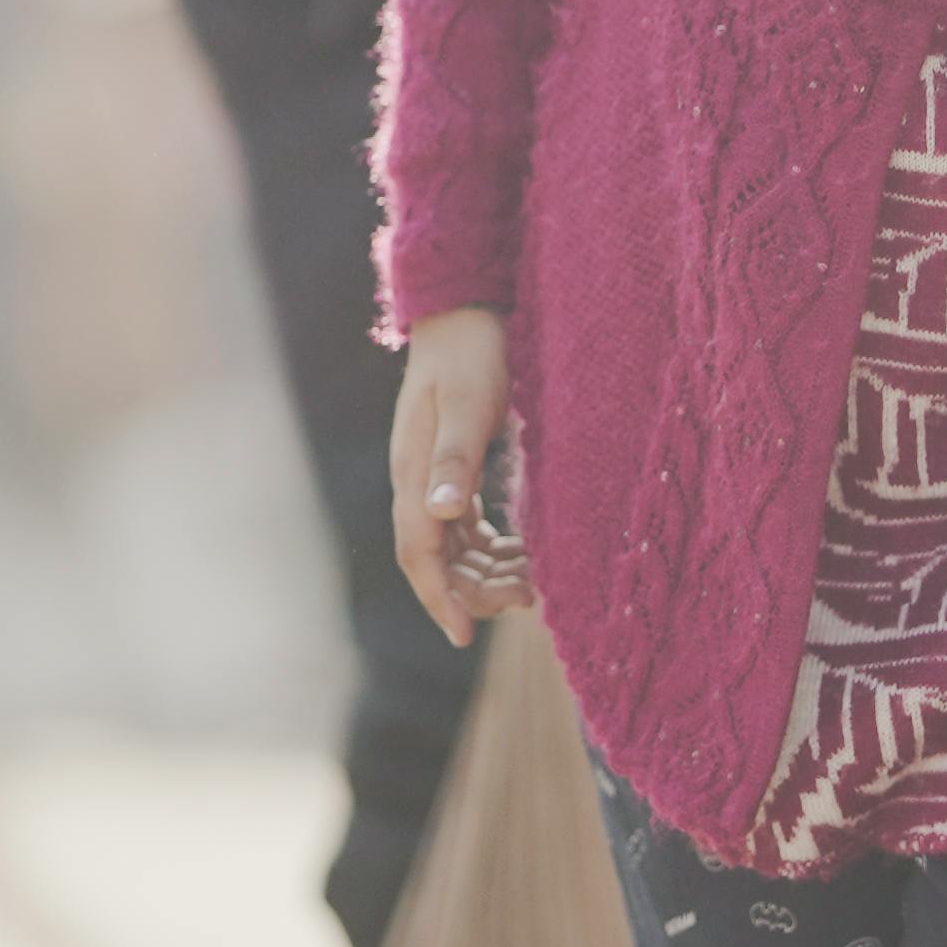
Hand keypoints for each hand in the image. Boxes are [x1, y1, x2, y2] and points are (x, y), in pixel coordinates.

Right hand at [390, 306, 527, 642]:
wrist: (464, 310)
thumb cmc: (469, 354)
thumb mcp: (466, 404)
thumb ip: (455, 457)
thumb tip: (441, 512)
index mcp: (414, 473)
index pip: (419, 552)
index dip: (438, 597)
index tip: (464, 636)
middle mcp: (418, 482)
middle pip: (437, 559)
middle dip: (473, 590)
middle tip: (524, 602)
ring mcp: (433, 477)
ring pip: (454, 547)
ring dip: (486, 572)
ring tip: (532, 585)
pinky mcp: (454, 469)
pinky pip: (467, 526)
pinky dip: (492, 547)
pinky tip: (523, 555)